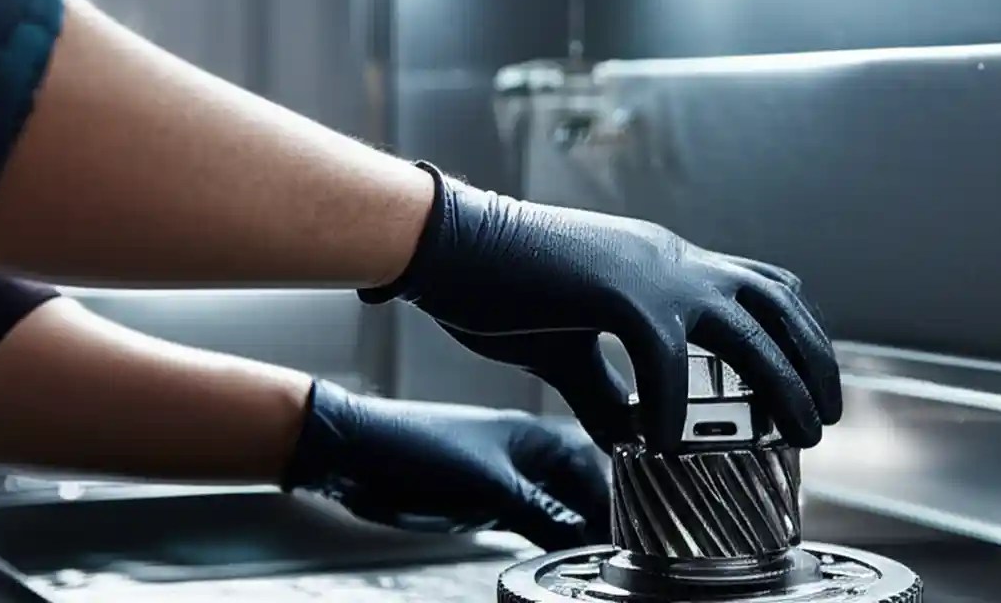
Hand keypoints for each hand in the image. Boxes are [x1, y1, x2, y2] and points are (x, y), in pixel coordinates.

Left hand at [281, 380, 609, 551]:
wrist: (352, 454)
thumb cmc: (415, 451)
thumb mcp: (490, 489)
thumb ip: (546, 515)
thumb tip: (591, 541)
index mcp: (538, 434)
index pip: (603, 472)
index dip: (627, 505)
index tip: (649, 536)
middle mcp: (530, 454)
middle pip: (587, 494)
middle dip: (609, 524)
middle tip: (633, 559)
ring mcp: (509, 478)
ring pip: (562, 512)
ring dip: (580, 536)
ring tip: (603, 566)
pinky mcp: (487, 502)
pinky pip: (534, 524)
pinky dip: (550, 542)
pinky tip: (561, 562)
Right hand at [360, 163, 840, 450]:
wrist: (449, 246)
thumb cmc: (501, 288)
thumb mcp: (566, 349)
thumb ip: (605, 391)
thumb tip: (626, 435)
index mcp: (662, 263)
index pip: (756, 284)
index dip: (791, 329)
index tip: (805, 374)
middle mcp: (671, 261)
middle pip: (775, 304)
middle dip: (811, 361)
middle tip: (824, 415)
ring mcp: (649, 272)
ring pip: (746, 329)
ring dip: (779, 383)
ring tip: (793, 432)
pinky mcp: (617, 292)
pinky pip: (665, 360)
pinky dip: (671, 407)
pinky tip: (659, 444)